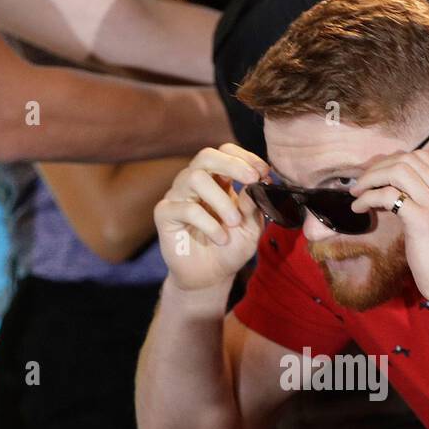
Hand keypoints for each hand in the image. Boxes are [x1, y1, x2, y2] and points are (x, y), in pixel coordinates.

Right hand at [153, 144, 269, 291]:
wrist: (211, 276)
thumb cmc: (230, 249)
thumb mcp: (251, 227)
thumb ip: (253, 205)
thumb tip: (259, 183)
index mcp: (217, 180)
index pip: (225, 152)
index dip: (244, 156)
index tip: (263, 172)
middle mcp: (195, 182)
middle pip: (206, 156)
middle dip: (232, 164)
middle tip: (252, 179)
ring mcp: (178, 195)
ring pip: (195, 178)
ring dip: (221, 199)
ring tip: (234, 222)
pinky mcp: (165, 213)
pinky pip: (185, 208)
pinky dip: (208, 223)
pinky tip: (220, 238)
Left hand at [349, 150, 428, 305]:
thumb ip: (426, 202)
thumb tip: (391, 192)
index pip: (420, 157)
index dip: (392, 161)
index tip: (376, 175)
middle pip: (406, 159)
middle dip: (378, 167)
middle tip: (361, 183)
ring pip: (397, 171)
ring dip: (370, 179)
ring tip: (357, 193)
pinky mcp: (422, 220)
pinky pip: (389, 196)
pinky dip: (368, 198)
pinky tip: (359, 209)